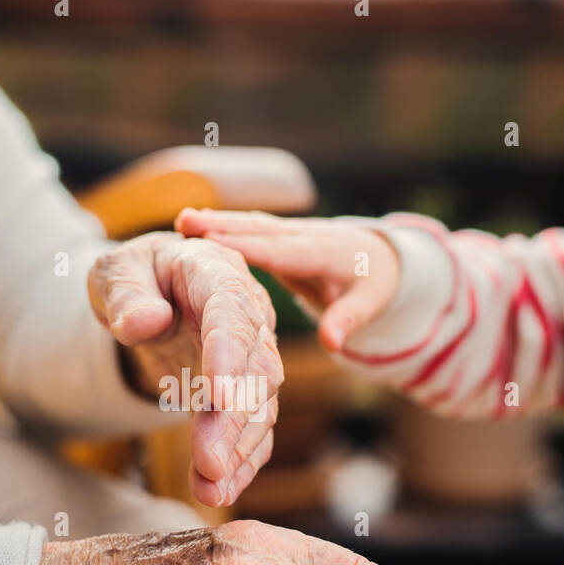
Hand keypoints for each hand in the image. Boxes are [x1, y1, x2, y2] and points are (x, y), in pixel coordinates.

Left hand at [88, 232, 283, 506]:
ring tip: (210, 489)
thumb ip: (126, 293)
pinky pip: (253, 429)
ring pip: (260, 406)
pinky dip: (241, 462)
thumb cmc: (135, 278)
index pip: (230, 311)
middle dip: (234, 420)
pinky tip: (220, 490)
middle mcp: (249, 313)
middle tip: (211, 464)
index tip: (217, 396)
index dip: (227, 354)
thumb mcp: (114, 273)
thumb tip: (145, 323)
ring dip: (238, 450)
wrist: (152, 297)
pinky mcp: (247, 391)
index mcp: (217, 272)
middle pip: (254, 368)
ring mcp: (253, 354)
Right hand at [176, 207, 400, 352]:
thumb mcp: (371, 302)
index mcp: (324, 253)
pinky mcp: (281, 237)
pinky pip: (249, 231)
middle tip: (185, 221)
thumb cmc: (375, 282)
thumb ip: (348, 320)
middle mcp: (303, 236)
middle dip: (223, 225)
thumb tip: (332, 343)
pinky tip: (194, 227)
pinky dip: (223, 227)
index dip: (249, 247)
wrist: (380, 255)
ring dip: (217, 222)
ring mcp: (290, 233)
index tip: (214, 243)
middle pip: (258, 230)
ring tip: (183, 221)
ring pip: (249, 225)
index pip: (281, 251)